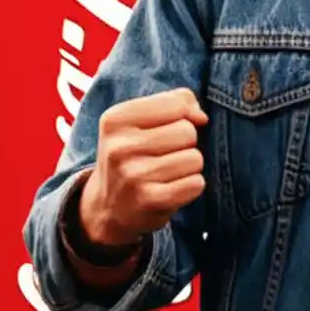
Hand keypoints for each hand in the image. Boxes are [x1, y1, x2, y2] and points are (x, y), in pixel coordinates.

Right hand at [79, 88, 209, 247]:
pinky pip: (196, 184)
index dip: (182, 116)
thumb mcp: (140, 120)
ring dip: (188, 167)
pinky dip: (191, 187)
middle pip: (188, 131)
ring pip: (195, 158)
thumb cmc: (134, 154)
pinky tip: (170, 190)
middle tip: (161, 156)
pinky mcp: (149, 201)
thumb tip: (201, 117)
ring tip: (164, 174)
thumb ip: (176, 102)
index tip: (164, 129)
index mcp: (115, 120)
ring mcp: (133, 176)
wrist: (108, 208)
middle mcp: (119, 147)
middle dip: (185, 144)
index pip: (176, 103)